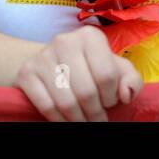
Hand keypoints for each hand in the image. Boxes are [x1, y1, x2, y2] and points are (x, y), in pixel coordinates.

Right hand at [14, 25, 142, 121]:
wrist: (49, 62)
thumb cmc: (89, 67)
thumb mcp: (115, 69)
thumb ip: (131, 80)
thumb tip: (126, 95)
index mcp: (90, 36)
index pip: (106, 76)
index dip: (111, 97)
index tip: (109, 102)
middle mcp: (65, 41)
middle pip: (86, 92)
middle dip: (95, 113)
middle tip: (98, 120)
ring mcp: (43, 57)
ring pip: (66, 102)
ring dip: (78, 120)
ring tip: (84, 122)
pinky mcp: (27, 73)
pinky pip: (46, 106)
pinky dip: (59, 120)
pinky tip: (67, 121)